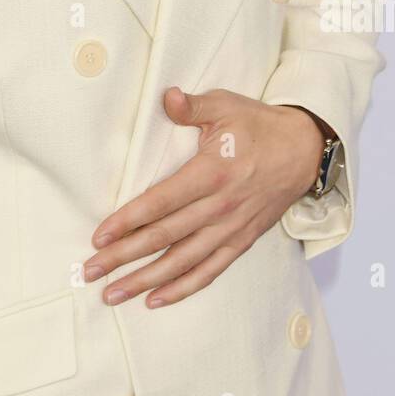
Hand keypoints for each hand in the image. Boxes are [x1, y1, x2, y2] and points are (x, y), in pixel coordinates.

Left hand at [83, 87, 324, 308]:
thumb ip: (192, 106)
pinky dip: (182, 288)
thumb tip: (167, 96)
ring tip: (113, 292)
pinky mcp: (241, 242)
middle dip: (124, 257)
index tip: (100, 236)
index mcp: (212, 173)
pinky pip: (209, 271)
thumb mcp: (225, 105)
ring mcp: (231, 228)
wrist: (303, 151)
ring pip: (182, 262)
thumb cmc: (257, 126)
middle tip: (91, 270)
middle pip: (164, 237)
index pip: (162, 203)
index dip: (128, 221)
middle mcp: (220, 207)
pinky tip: (155, 299)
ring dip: (146, 280)